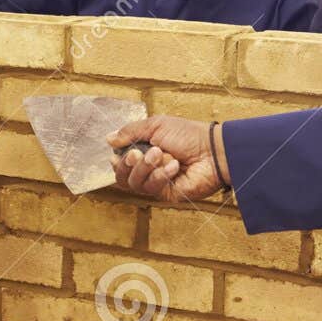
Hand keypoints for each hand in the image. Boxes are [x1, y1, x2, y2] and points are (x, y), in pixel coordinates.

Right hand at [107, 116, 224, 201]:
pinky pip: (152, 188)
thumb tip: (108, 139)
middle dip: (128, 164)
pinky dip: (161, 175)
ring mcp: (158, 184)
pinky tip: (175, 166)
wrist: (212, 150)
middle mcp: (148, 170)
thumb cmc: (188, 135)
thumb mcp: (156, 125)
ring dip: (145, 167)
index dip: (117, 160)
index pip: (120, 163)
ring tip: (161, 154)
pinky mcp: (168, 194)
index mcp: (144, 152)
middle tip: (138, 153)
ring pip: (135, 183)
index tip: (121, 152)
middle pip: (122, 177)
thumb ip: (130, 132)